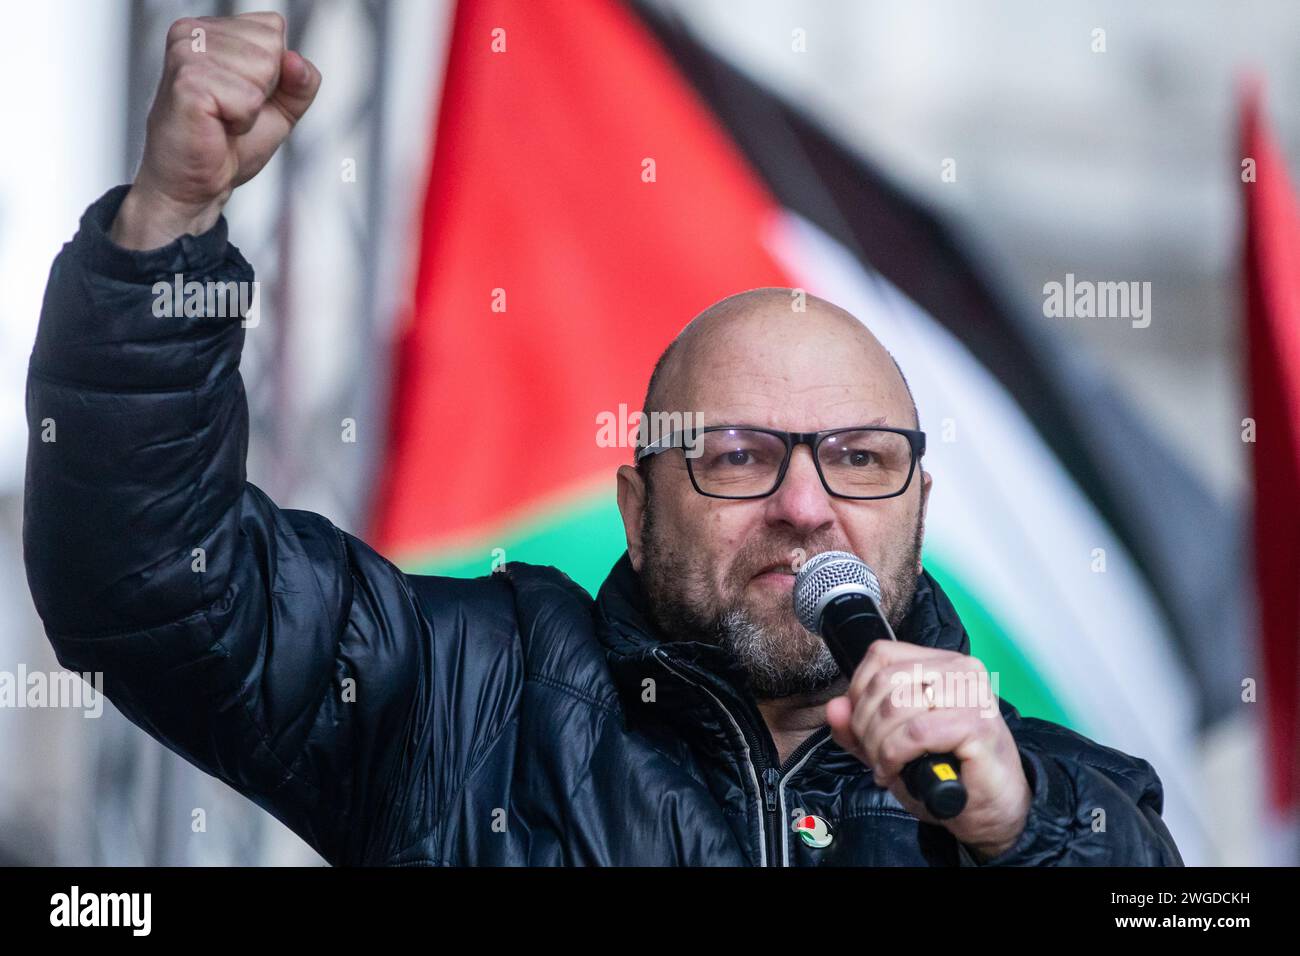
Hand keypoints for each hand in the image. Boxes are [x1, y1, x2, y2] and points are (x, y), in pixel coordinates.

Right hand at [110, 11, 320, 249]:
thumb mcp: (283, 107)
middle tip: (231, 111)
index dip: (274, 73)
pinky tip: (216, 126)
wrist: (196, 184)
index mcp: (211, 29)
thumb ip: (302, 80)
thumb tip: (296, 60)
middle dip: (264, 90)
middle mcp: (193, 32)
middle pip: (272, 46)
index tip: (242, 96)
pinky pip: (249, 98)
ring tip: (222, 119)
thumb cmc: (229, 144)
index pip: (273, 27)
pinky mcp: (187, 83)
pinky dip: (242, 122)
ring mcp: (186, 54)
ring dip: (251, 108)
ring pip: (264, 68)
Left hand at [825, 639, 1030, 859]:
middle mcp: (958, 669)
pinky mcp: (978, 724)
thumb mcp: (890, 746)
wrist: (993, 809)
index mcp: (939, 663)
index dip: (858, 692)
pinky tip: (899, 770)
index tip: (863, 727)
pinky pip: (916, 732)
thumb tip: (834, 708)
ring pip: (896, 706)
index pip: (880, 655)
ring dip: (880, 744)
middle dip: (866, 726)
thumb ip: (858, 727)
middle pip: (883, 682)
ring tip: (887, 765)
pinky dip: (896, 755)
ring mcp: (971, 694)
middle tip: (875, 755)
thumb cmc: (946, 771)